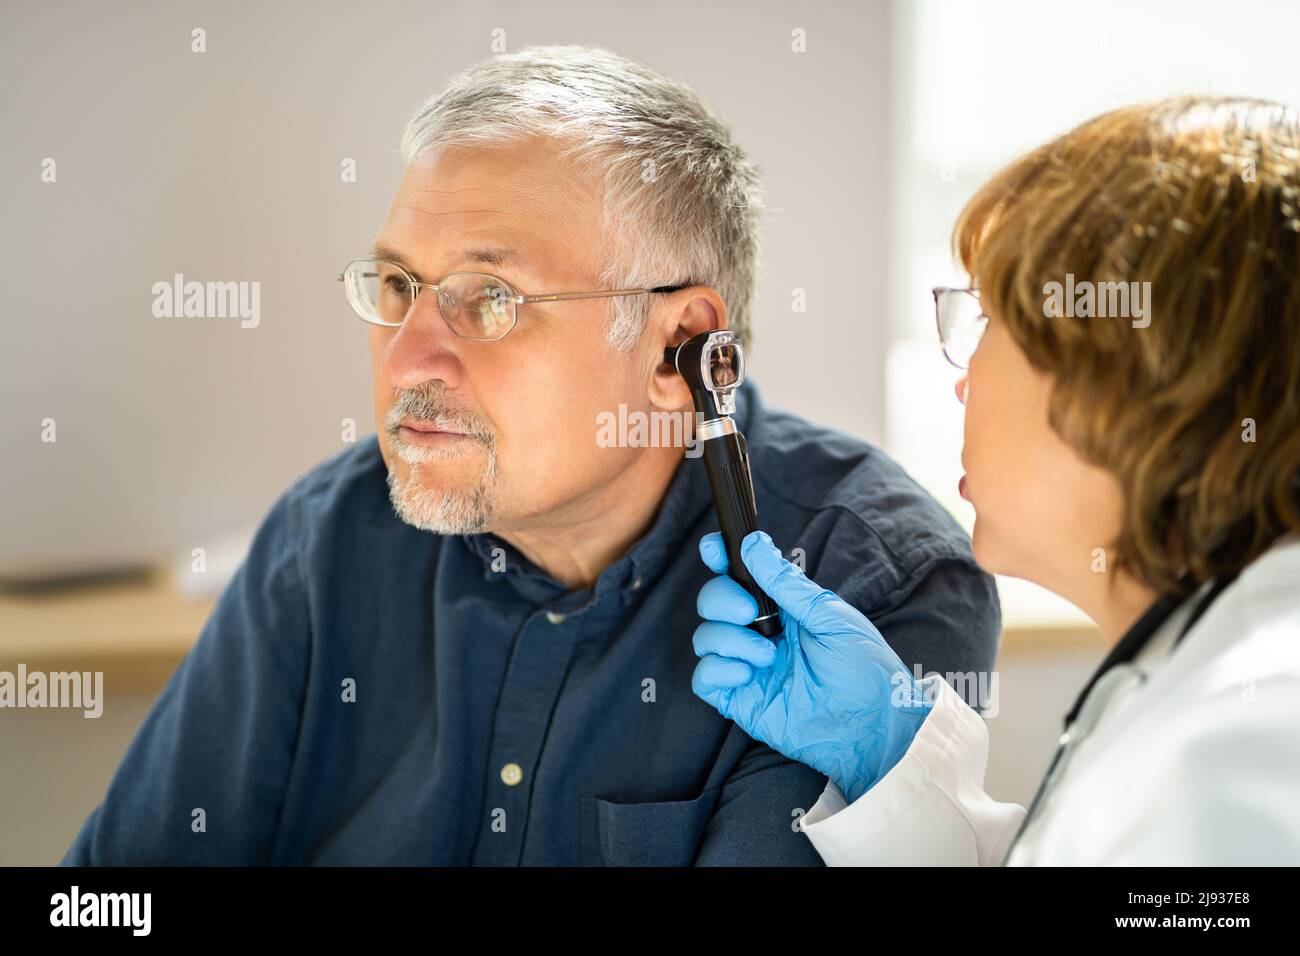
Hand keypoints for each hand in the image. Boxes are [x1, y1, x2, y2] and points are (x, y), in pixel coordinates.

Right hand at [691, 530, 934, 802]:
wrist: (873, 726)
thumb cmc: (864, 669)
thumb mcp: (829, 617)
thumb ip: (786, 584)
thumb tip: (754, 543)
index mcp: (783, 609)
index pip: (740, 576)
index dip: (720, 557)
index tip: (712, 547)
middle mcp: (760, 634)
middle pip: (712, 602)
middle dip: (721, 599)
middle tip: (750, 612)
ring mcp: (747, 666)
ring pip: (705, 637)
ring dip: (729, 639)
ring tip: (768, 656)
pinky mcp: (740, 699)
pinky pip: (704, 677)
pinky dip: (718, 669)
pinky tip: (747, 674)